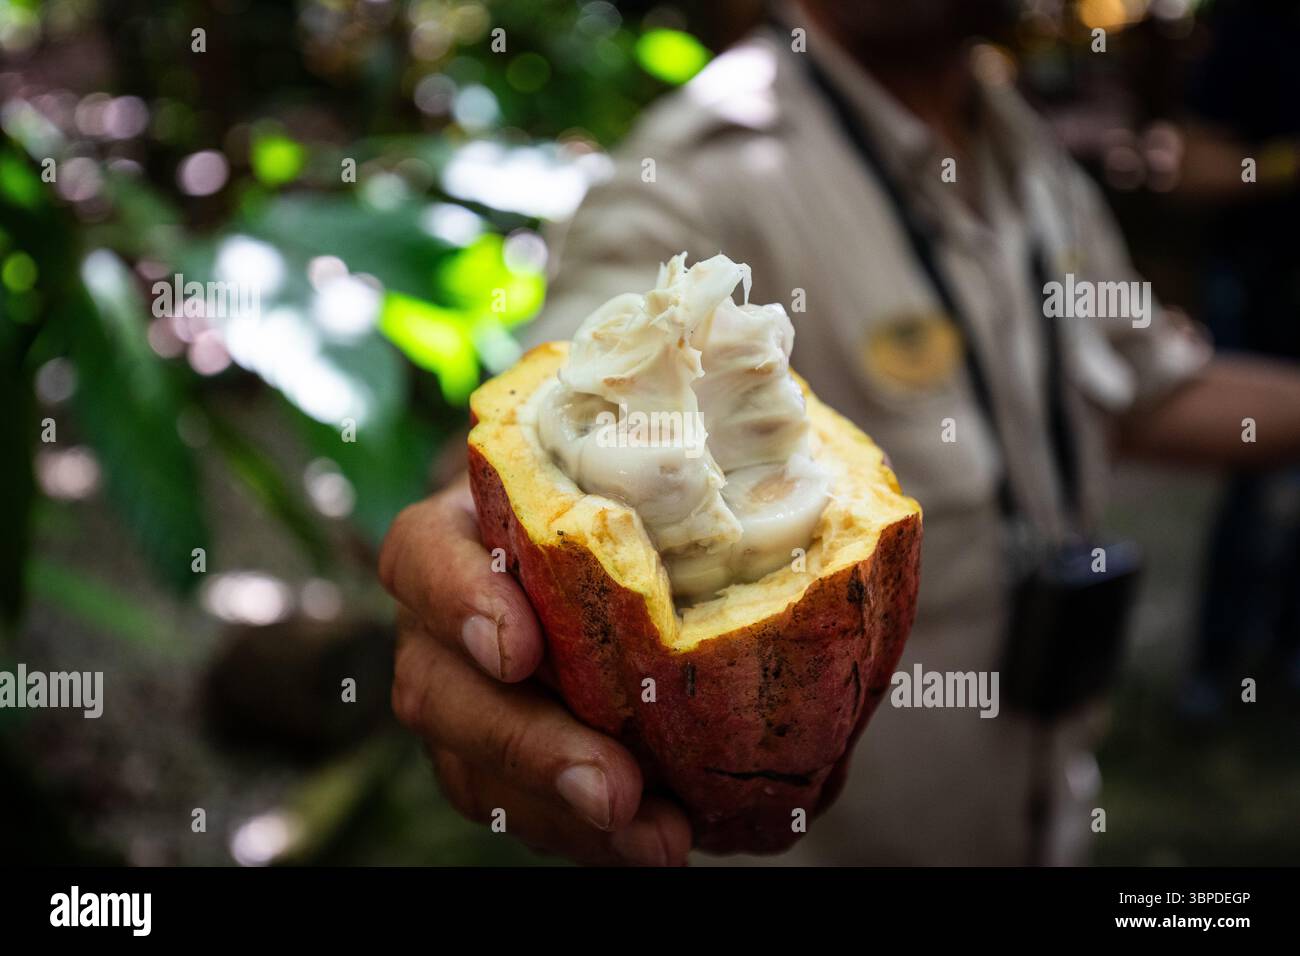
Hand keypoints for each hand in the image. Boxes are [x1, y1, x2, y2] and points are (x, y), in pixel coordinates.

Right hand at [379, 478, 692, 864]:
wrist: (622, 551)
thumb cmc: (632, 492)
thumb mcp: (642, 461)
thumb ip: (682, 469)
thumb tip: (810, 482)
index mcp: (466, 528)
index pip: (423, 554)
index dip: (458, 600)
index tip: (519, 648)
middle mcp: (443, 618)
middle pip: (436, 686)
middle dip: (524, 746)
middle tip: (614, 789)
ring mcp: (461, 691)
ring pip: (468, 764)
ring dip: (561, 811)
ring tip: (658, 840)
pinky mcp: (492, 754)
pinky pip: (514, 805)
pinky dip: (580, 834)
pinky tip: (649, 842)